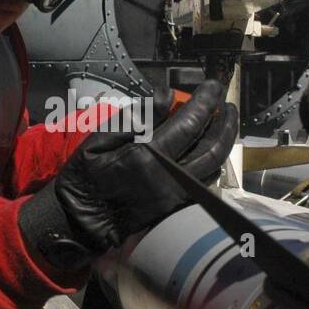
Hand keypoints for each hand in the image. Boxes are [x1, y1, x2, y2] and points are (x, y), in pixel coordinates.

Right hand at [19, 81, 238, 268]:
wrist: (80, 223)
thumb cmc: (85, 178)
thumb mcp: (98, 139)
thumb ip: (135, 117)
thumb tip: (166, 96)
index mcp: (149, 154)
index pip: (190, 121)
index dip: (206, 100)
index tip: (212, 85)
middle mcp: (170, 175)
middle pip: (212, 144)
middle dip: (225, 120)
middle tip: (228, 103)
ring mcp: (176, 194)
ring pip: (214, 164)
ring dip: (226, 141)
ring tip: (226, 123)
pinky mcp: (176, 206)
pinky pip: (206, 182)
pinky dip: (216, 163)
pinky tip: (213, 150)